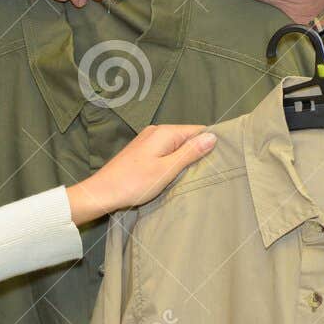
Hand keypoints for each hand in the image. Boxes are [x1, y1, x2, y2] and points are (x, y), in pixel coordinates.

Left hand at [65, 125, 218, 224]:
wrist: (102, 193)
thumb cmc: (134, 183)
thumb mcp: (167, 169)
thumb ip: (190, 152)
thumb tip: (212, 136)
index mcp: (165, 132)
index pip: (197, 130)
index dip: (210, 142)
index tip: (222, 158)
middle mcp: (156, 131)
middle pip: (187, 137)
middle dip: (198, 151)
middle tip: (210, 170)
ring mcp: (147, 140)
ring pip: (176, 146)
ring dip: (185, 158)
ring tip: (194, 174)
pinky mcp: (141, 151)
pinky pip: (165, 151)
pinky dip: (172, 161)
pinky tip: (175, 174)